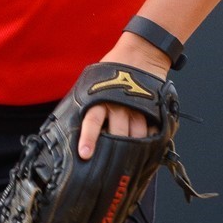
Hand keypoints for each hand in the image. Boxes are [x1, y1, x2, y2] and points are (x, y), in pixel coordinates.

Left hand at [76, 33, 170, 159]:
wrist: (140, 54)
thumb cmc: (112, 71)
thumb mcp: (92, 85)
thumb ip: (86, 105)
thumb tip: (70, 125)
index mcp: (100, 100)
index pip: (93, 121)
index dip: (88, 139)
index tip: (85, 154)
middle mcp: (119, 106)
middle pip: (118, 135)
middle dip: (115, 151)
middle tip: (111, 168)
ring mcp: (137, 109)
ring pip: (137, 136)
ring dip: (133, 150)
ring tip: (130, 162)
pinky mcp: (152, 110)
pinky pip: (152, 131)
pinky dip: (150, 142)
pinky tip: (148, 150)